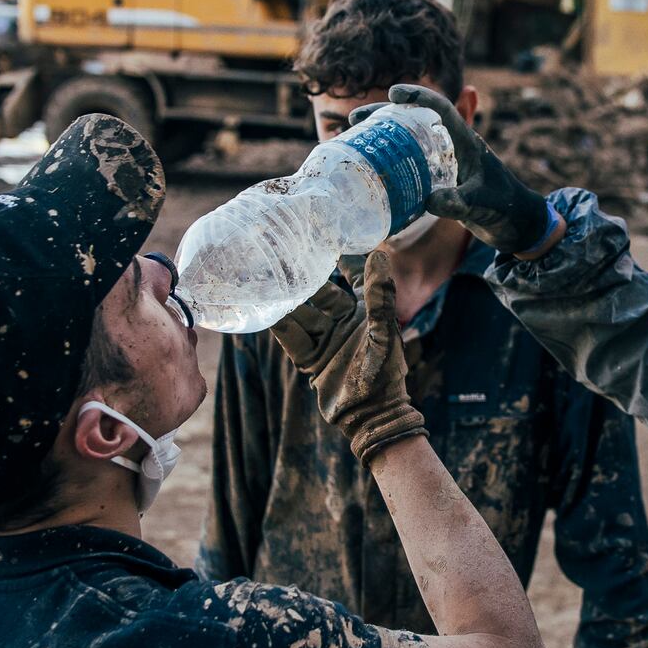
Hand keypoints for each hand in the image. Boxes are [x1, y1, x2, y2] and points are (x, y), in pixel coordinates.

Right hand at [268, 250, 424, 462]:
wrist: (371, 417)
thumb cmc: (385, 374)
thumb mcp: (384, 331)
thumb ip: (380, 295)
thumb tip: (379, 254)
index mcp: (365, 309)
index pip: (350, 273)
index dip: (339, 254)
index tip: (322, 230)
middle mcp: (344, 321)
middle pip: (318, 291)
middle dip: (301, 273)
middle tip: (279, 249)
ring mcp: (326, 339)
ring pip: (300, 312)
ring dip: (284, 297)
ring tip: (262, 275)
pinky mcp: (311, 359)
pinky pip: (291, 337)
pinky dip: (278, 325)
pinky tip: (263, 310)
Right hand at [351, 85, 557, 256]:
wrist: (517, 226)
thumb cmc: (505, 209)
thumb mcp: (481, 203)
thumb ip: (459, 202)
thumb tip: (429, 199)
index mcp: (466, 141)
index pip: (441, 108)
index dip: (418, 96)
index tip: (392, 92)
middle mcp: (453, 146)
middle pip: (416, 120)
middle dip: (386, 115)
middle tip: (356, 119)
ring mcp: (445, 162)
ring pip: (410, 140)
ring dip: (384, 136)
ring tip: (354, 137)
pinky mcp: (440, 178)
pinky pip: (410, 162)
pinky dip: (390, 160)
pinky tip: (370, 167)